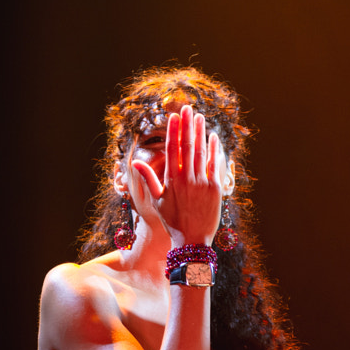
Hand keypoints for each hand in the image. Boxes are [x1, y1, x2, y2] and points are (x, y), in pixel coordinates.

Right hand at [130, 104, 222, 244]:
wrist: (192, 240)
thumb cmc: (172, 221)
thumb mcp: (157, 201)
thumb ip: (149, 179)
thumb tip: (134, 163)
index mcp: (171, 180)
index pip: (172, 150)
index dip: (173, 131)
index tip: (174, 117)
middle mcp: (187, 179)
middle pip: (187, 146)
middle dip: (187, 125)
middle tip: (187, 109)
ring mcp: (202, 183)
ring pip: (201, 152)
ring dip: (201, 133)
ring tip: (199, 117)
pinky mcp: (215, 189)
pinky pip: (214, 165)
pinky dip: (215, 150)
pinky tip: (213, 137)